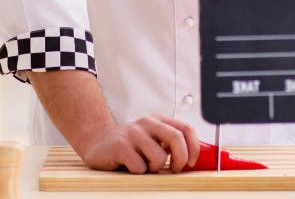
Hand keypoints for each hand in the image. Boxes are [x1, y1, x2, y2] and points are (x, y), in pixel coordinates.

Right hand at [78, 115, 199, 173]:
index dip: (194, 147)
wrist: (99, 143)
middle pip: (176, 138)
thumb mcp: (154, 140)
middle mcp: (147, 123)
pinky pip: (140, 166)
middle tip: (174, 169)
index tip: (191, 162)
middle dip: (180, 159)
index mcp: (159, 121)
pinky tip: (130, 166)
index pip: (186, 128)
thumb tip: (195, 159)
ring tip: (146, 165)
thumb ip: (171, 145)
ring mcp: (133, 133)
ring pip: (159, 156)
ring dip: (155, 168)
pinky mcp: (120, 145)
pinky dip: (138, 172)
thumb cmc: (131, 146)